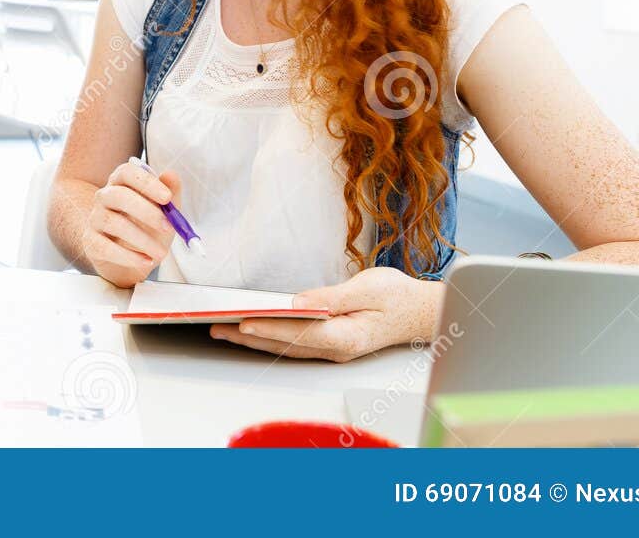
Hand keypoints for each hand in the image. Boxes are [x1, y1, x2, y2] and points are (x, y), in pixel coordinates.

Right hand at [80, 162, 181, 287]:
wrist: (130, 259)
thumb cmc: (147, 228)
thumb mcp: (165, 212)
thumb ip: (170, 193)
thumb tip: (171, 175)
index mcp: (121, 183)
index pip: (127, 173)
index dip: (147, 183)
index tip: (167, 197)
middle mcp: (104, 197)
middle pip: (118, 195)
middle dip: (146, 211)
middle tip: (167, 227)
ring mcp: (95, 219)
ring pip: (114, 223)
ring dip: (142, 239)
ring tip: (160, 252)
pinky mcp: (91, 242)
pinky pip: (106, 247)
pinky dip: (128, 256)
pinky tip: (145, 261)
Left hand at [207, 266, 443, 362]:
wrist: (421, 312)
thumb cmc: (398, 297)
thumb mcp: (369, 289)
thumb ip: (333, 297)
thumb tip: (301, 302)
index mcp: (345, 336)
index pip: (298, 333)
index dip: (268, 327)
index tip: (242, 321)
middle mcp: (335, 348)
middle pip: (284, 344)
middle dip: (248, 336)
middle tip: (217, 327)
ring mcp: (332, 349)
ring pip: (285, 346)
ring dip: (253, 339)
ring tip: (223, 330)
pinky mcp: (329, 342)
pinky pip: (292, 343)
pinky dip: (268, 337)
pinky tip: (251, 330)